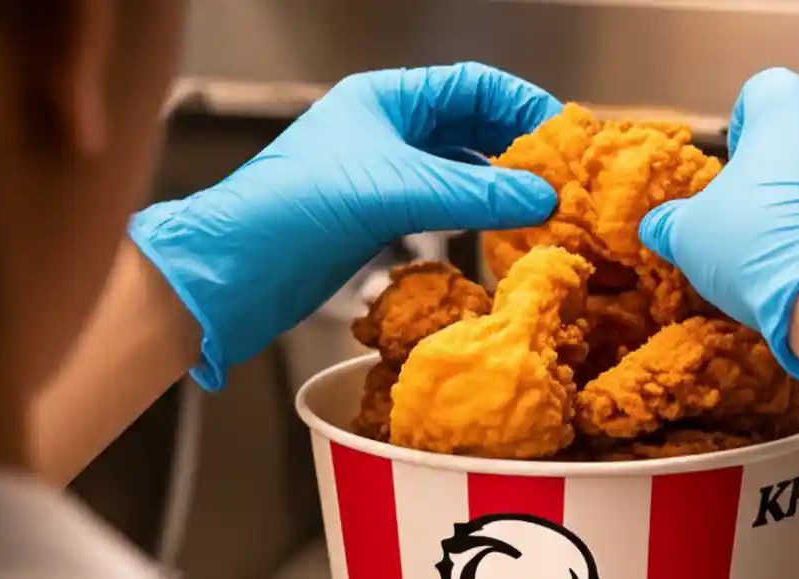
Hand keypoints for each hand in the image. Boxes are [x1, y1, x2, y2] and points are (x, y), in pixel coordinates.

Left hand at [131, 63, 560, 389]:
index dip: (522, 106)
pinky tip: (500, 230)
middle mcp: (387, 128)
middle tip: (563, 176)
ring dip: (500, 185)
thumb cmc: (294, 210)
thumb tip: (544, 197)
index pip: (472, 86)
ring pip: (459, 168)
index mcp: (385, 98)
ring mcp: (382, 172)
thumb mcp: (395, 192)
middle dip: (518, 148)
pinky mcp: (378, 215)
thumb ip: (475, 195)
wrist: (234, 272)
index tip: (565, 136)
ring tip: (542, 207)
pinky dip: (476, 213)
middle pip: (471, 125)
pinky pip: (443, 203)